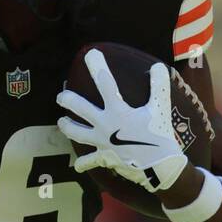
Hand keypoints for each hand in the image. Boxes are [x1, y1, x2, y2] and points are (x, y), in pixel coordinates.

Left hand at [56, 50, 187, 191]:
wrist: (159, 167)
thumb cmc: (160, 135)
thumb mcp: (161, 108)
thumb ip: (158, 86)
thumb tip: (158, 66)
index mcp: (117, 111)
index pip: (105, 83)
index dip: (97, 66)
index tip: (90, 54)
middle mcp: (105, 125)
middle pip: (80, 109)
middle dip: (68, 100)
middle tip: (60, 96)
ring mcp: (102, 142)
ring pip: (77, 133)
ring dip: (67, 127)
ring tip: (61, 121)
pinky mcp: (104, 158)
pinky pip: (90, 161)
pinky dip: (83, 164)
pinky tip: (77, 167)